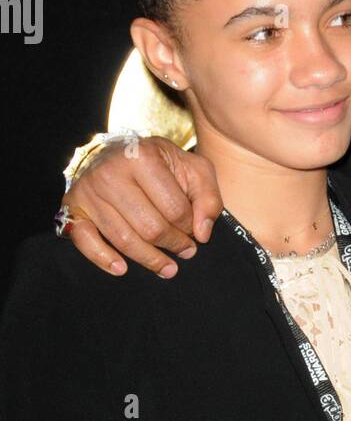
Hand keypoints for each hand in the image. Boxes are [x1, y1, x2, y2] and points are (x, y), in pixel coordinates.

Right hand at [61, 137, 223, 278]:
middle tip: (186, 250)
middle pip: (150, 227)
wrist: (118, 151)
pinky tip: (122, 269)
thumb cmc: (159, 162)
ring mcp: (89, 191)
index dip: (190, 227)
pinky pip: (85, 241)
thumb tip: (202, 233)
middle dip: (174, 244)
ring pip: (124, 239)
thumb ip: (208, 197)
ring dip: (150, 259)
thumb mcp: (192, 167)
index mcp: (142, 157)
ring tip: (168, 267)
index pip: (174, 209)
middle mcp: (111, 173)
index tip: (195, 231)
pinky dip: (103, 259)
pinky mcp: (73, 206)